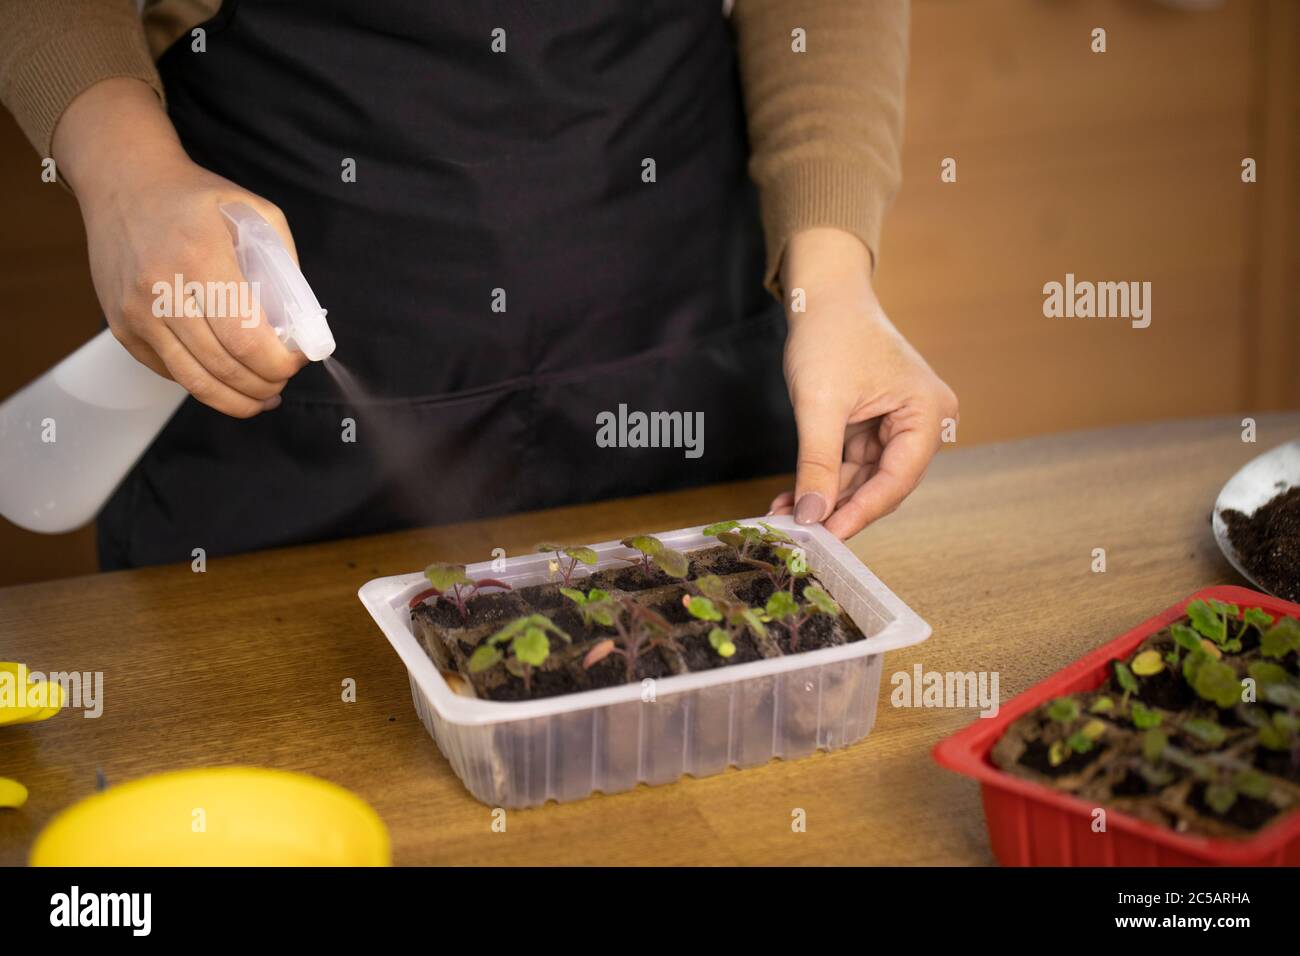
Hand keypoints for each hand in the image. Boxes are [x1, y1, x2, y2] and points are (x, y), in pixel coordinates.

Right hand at [53, 78, 306, 417]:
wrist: (122, 183)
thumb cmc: (194, 198)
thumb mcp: (254, 212)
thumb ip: (283, 265)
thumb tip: (302, 322)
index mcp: (199, 257)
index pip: (246, 337)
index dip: (279, 363)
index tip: (298, 361)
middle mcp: (160, 289)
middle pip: (223, 366)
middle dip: (264, 384)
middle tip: (284, 379)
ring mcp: (136, 313)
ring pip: (195, 381)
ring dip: (237, 400)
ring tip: (262, 397)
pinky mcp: (122, 328)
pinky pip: (171, 372)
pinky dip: (205, 385)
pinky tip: (227, 380)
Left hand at [768, 228, 957, 538]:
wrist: (823, 295)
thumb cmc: (830, 334)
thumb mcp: (819, 404)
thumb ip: (818, 463)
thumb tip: (812, 516)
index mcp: (927, 412)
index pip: (896, 480)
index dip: (859, 512)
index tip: (826, 538)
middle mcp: (923, 422)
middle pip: (881, 484)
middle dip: (837, 507)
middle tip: (800, 534)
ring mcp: (900, 425)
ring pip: (862, 478)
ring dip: (824, 498)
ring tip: (785, 517)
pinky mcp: (876, 426)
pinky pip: (851, 463)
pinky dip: (822, 479)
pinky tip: (792, 498)